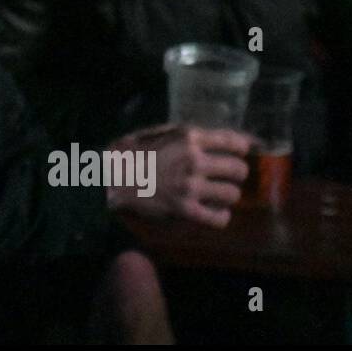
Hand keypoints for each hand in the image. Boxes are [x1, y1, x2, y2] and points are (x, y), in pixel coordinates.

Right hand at [106, 124, 249, 227]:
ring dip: (226, 196)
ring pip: (232, 194)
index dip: (242, 148)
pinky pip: (219, 218)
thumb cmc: (129, 153)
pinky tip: (213, 214)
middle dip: (235, 174)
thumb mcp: (157, 132)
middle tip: (227, 178)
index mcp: (189, 138)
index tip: (241, 153)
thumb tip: (212, 137)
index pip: (233, 141)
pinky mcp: (185, 210)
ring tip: (217, 196)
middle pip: (239, 169)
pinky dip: (220, 217)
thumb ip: (184, 134)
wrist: (108, 179)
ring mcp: (191, 186)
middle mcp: (195, 160)